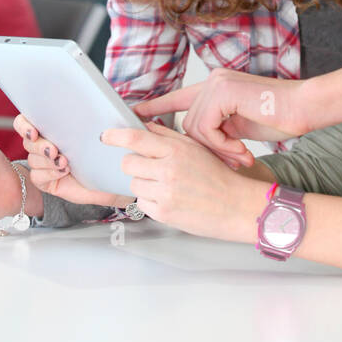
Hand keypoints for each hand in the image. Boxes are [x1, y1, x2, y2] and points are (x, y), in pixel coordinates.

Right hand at [12, 114, 130, 207]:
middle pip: (28, 142)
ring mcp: (42, 163)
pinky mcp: (44, 180)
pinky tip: (63, 172)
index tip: (33, 132)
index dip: (23, 125)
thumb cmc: (101, 149)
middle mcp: (42, 144)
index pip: (24, 121)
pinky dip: (50, 174)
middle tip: (55, 150)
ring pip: (32, 159)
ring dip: (48, 161)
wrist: (109, 175)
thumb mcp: (91, 129)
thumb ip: (80, 116)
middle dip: (40, 146)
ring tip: (65, 162)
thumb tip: (83, 100)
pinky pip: (37, 176)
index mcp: (49, 127)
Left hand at [100, 120, 263, 240]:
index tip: (105, 136)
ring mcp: (164, 193)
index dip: (116, 136)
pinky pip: (142, 203)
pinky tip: (169, 199)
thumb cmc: (218, 176)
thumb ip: (169, 137)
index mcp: (176, 150)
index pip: (136, 138)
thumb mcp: (196, 148)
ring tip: (166, 186)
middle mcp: (168, 170)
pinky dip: (151, 201)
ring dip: (144, 184)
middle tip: (149, 168)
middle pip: (128, 162)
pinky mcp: (163, 213)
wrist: (235, 206)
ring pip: (133, 184)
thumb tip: (145, 127)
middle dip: (134, 164)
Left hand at [131, 70, 304, 164]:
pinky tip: (243, 151)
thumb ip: (218, 126)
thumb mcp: (240, 122)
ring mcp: (216, 85)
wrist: (304, 108)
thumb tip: (196, 143)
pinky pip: (206, 128)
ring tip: (240, 157)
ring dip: (217, 151)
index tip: (134, 118)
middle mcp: (212, 82)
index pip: (177, 98)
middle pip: (186, 124)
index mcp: (216, 87)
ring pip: (194, 129)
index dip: (155, 108)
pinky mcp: (223, 93)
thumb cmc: (280, 117)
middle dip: (202, 151)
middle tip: (230, 162)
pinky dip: (223, 146)